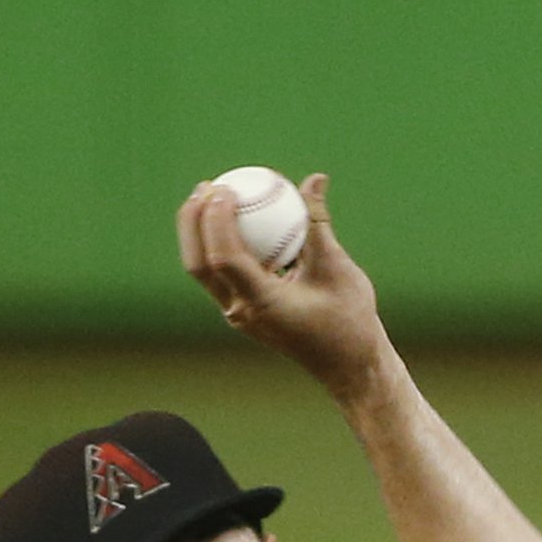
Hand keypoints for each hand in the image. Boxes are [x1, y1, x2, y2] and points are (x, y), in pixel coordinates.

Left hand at [176, 174, 390, 400]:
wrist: (347, 362)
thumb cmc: (348, 318)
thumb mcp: (336, 266)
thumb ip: (318, 222)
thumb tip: (313, 179)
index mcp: (261, 303)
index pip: (224, 258)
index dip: (217, 219)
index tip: (226, 188)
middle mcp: (242, 311)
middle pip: (200, 265)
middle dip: (193, 223)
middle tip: (206, 186)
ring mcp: (240, 313)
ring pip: (205, 271)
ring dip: (200, 232)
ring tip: (209, 193)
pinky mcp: (245, 310)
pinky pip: (224, 272)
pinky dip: (222, 242)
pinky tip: (234, 214)